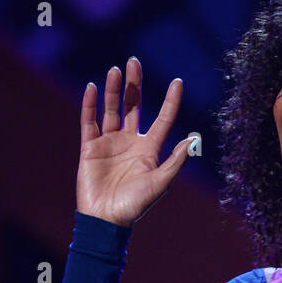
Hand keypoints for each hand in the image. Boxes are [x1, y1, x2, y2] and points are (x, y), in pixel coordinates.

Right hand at [76, 57, 189, 226]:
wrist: (105, 221)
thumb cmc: (135, 206)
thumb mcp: (159, 184)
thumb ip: (175, 162)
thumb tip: (192, 140)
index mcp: (149, 150)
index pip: (162, 119)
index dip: (170, 101)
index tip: (178, 81)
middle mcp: (130, 142)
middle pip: (134, 106)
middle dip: (135, 84)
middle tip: (134, 62)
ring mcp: (110, 143)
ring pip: (112, 109)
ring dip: (113, 90)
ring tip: (116, 70)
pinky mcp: (90, 147)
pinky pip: (89, 121)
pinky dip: (89, 104)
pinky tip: (92, 87)